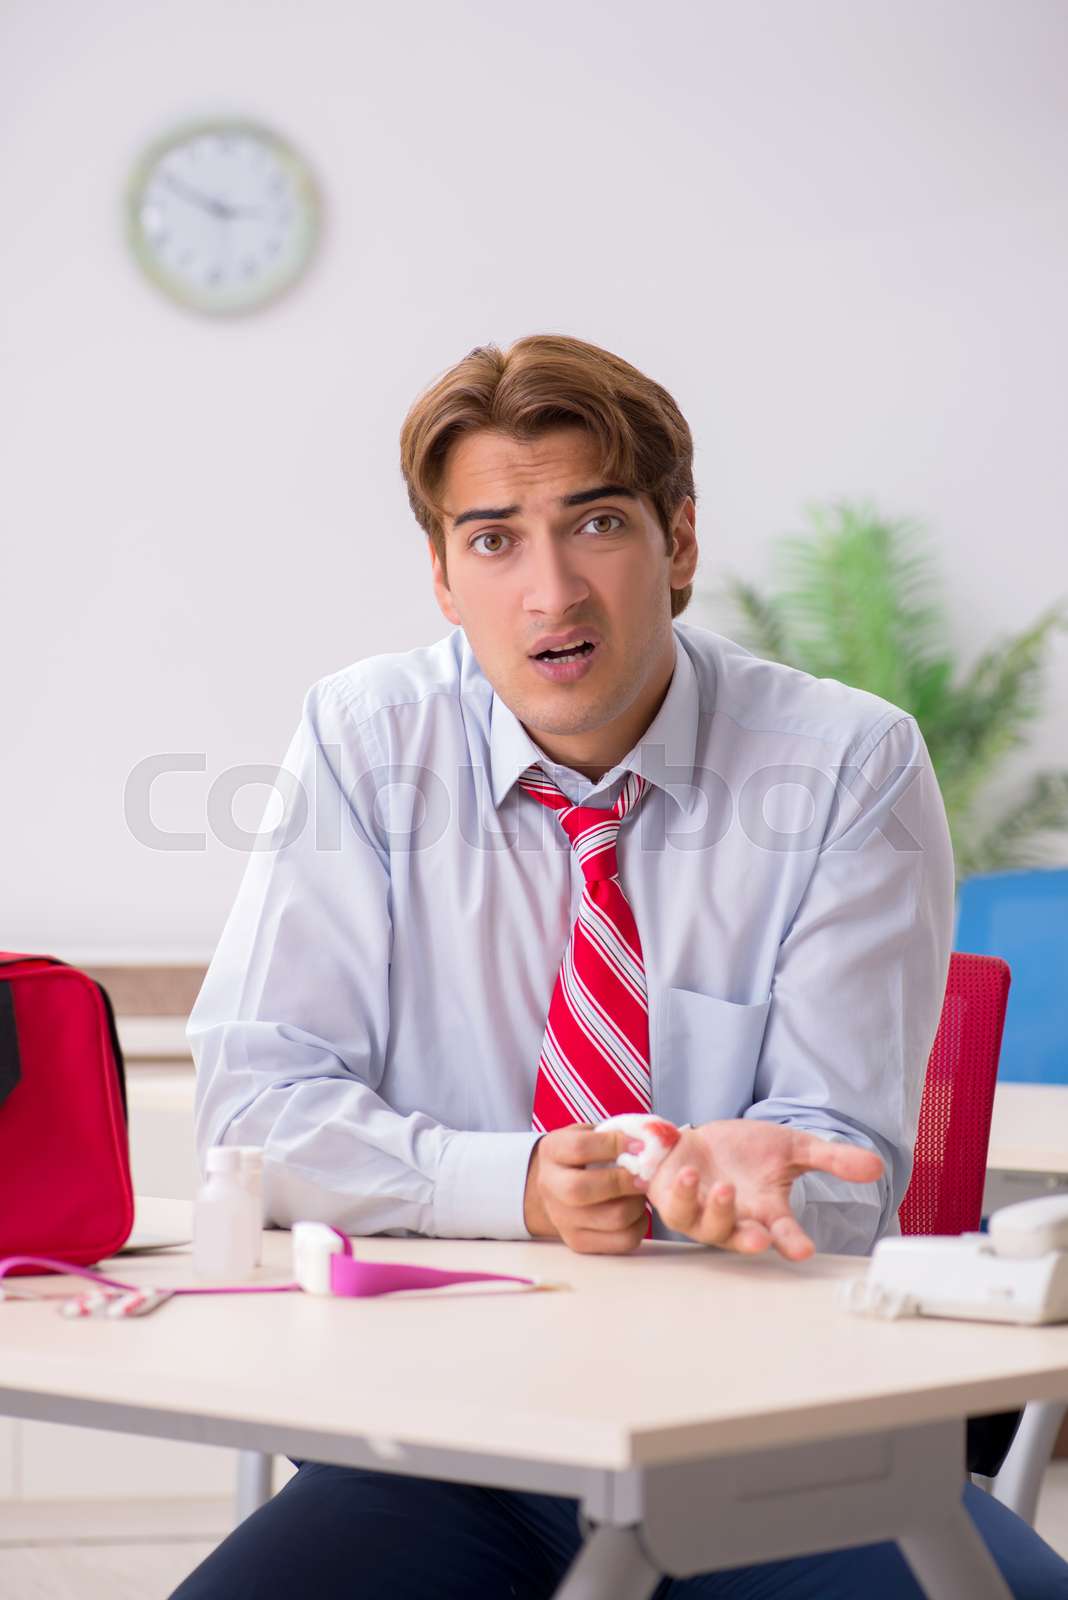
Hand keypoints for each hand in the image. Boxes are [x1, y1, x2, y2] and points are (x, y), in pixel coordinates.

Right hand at [523, 1125, 647, 1254]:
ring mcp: (562, 1219)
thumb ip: (613, 1134)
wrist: (556, 1189)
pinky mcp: (580, 1242)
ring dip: (637, 1204)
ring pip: (612, 1218)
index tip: (641, 1145)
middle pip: (583, 1190)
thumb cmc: (583, 1157)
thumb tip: (651, 1139)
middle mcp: (550, 1187)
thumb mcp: (588, 1135)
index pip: (579, 1148)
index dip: (614, 1145)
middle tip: (645, 1175)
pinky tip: (636, 1212)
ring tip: (640, 1193)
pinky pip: (623, 1240)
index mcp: (552, 1152)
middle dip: (623, 1182)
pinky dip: (640, 1225)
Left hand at [644, 1120, 883, 1259]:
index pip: (784, 1233)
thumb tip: (876, 1165)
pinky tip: (691, 1175)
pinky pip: (674, 1204)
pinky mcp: (674, 1198)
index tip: (804, 1250)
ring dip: (716, 1211)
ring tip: (726, 1189)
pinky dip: (683, 1193)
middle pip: (743, 1238)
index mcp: (766, 1212)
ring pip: (706, 1225)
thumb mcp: (794, 1148)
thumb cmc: (747, 1151)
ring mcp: (702, 1211)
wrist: (703, 1140)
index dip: (793, 1242)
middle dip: (750, 1240)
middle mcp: (734, 1218)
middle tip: (760, 1238)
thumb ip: (832, 1159)